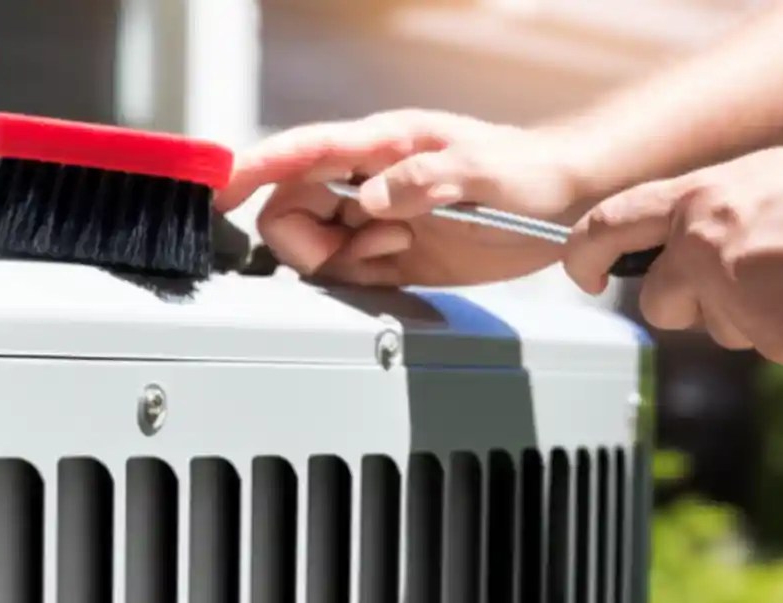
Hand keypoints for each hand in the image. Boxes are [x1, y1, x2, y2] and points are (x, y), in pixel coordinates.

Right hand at [214, 110, 586, 285]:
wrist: (565, 203)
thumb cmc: (529, 173)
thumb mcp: (485, 172)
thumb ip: (425, 180)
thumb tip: (371, 199)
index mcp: (380, 145)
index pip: (299, 152)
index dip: (252, 168)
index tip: (218, 190)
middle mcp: (367, 178)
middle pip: (290, 209)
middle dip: (306, 240)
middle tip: (360, 251)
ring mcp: (374, 215)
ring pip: (312, 245)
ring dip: (339, 261)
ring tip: (394, 252)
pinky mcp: (387, 250)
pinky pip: (343, 272)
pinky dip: (358, 277)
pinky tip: (398, 263)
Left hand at [565, 147, 782, 364]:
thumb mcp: (768, 180)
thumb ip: (714, 209)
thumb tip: (680, 235)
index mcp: (700, 197)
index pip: (609, 221)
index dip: (583, 252)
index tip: (584, 272)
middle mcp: (702, 242)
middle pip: (656, 299)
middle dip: (680, 304)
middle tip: (725, 288)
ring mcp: (731, 290)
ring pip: (711, 326)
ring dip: (741, 316)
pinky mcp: (765, 332)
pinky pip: (759, 342)